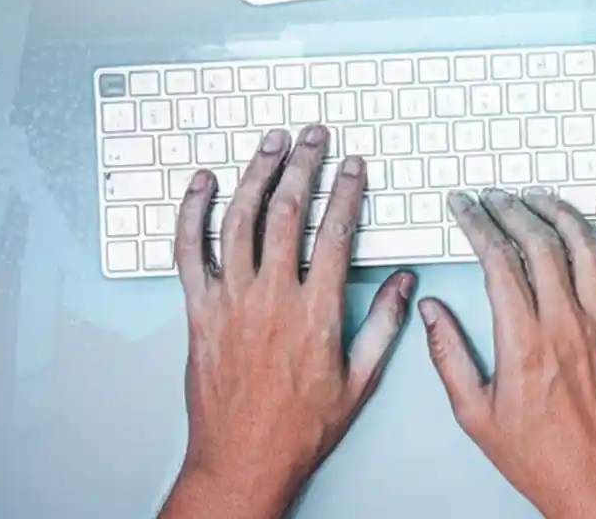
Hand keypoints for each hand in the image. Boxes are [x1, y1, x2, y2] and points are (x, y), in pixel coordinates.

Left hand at [160, 125, 414, 518]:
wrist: (243, 458)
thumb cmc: (301, 427)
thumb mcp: (360, 380)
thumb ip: (384, 325)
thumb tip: (407, 283)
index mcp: (316, 312)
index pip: (335, 233)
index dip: (347, 192)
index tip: (353, 165)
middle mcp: (271, 297)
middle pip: (287, 212)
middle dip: (303, 166)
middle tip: (312, 136)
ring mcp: (230, 301)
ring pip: (239, 221)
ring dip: (256, 174)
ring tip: (270, 143)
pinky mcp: (198, 310)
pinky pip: (188, 251)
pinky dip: (192, 212)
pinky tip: (202, 184)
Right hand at [419, 189, 595, 518]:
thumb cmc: (539, 456)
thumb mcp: (475, 412)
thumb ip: (449, 356)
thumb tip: (430, 312)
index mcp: (523, 341)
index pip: (497, 259)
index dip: (477, 223)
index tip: (464, 207)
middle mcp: (566, 325)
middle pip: (539, 243)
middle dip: (512, 209)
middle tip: (494, 197)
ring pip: (585, 248)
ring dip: (559, 213)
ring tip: (537, 198)